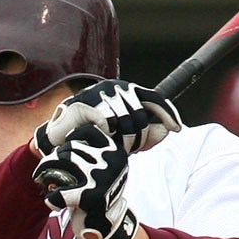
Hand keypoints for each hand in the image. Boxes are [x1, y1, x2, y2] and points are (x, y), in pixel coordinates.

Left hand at [32, 126, 138, 238]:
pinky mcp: (89, 197)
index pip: (89, 132)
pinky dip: (52, 197)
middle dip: (54, 156)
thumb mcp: (105, 168)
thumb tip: (66, 137)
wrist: (110, 225)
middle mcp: (110, 162)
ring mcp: (100, 178)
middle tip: (46, 167)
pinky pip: (61, 192)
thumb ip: (92, 153)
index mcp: (115, 152)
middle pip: (71, 147)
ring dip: (47, 169)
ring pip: (63, 161)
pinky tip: (51, 201)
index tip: (64, 148)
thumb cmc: (101, 192)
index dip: (72, 137)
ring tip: (44, 178)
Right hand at [33, 79, 183, 157]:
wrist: (60, 142)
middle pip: (140, 114)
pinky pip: (108, 122)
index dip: (168, 113)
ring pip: (125, 119)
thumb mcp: (127, 136)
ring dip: (124, 140)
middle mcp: (113, 87)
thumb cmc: (96, 138)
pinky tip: (102, 139)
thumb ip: (148, 133)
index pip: (153, 98)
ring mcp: (98, 93)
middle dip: (140, 138)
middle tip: (132, 151)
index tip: (177, 128)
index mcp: (125, 90)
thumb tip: (168, 129)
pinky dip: (108, 135)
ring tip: (116, 148)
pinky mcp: (84, 103)